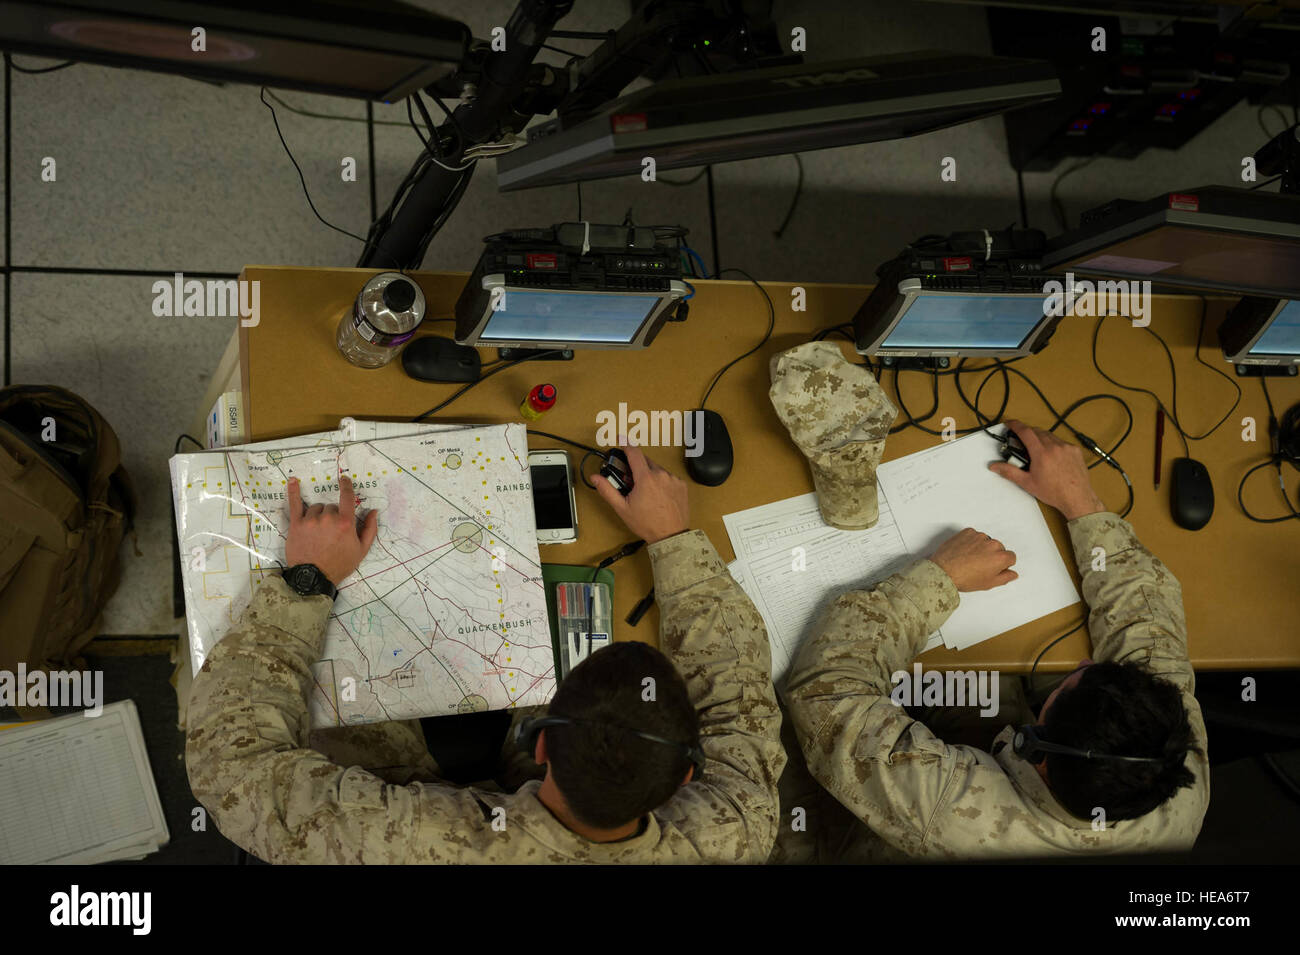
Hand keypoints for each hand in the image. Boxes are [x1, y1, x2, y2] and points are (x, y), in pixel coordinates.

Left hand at [285, 475, 378, 584]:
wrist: (314, 578)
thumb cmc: (339, 565)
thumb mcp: (361, 550)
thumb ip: (370, 529)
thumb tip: (373, 511)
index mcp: (345, 523)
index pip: (347, 497)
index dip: (346, 486)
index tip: (345, 479)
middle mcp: (328, 518)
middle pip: (331, 507)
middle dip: (333, 515)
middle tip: (331, 532)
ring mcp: (310, 520)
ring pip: (316, 508)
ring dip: (318, 514)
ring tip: (318, 530)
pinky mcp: (296, 525)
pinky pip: (295, 504)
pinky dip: (293, 491)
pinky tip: (292, 480)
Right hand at [593, 443, 688, 544]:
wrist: (671, 536)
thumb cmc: (647, 523)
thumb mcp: (622, 508)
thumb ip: (607, 490)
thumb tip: (595, 478)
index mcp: (646, 478)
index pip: (634, 453)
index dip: (626, 444)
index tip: (621, 439)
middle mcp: (661, 474)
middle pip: (645, 461)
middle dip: (637, 468)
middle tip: (632, 483)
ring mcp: (673, 479)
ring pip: (657, 469)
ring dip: (650, 475)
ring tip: (647, 493)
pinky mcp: (682, 485)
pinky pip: (668, 477)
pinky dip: (662, 482)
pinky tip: (659, 495)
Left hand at [929, 527, 1017, 591]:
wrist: (943, 571)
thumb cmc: (964, 578)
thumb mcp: (988, 583)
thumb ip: (1005, 577)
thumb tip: (1012, 573)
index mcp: (1000, 557)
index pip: (1011, 557)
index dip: (1003, 564)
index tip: (995, 567)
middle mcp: (991, 544)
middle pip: (998, 548)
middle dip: (992, 555)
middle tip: (980, 565)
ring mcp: (979, 536)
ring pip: (986, 541)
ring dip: (981, 548)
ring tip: (970, 559)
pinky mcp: (967, 532)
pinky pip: (974, 536)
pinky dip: (971, 542)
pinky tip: (964, 552)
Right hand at [988, 419, 1105, 520]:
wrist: (1077, 498)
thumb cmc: (1054, 492)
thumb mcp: (1027, 483)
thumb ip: (1009, 472)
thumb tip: (995, 466)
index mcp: (1041, 453)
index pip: (1025, 432)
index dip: (1015, 425)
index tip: (1010, 423)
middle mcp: (1055, 447)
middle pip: (1036, 431)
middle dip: (1027, 434)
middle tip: (1021, 443)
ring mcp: (1066, 447)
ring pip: (1049, 435)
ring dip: (1040, 438)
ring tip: (1037, 451)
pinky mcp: (1075, 450)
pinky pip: (1060, 441)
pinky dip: (1053, 444)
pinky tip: (1051, 455)